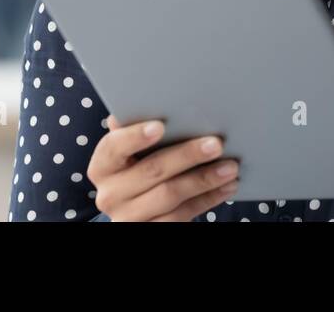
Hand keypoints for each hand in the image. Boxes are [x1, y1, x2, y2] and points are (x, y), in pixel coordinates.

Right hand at [89, 116, 238, 220]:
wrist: (140, 213)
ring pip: (171, 195)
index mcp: (102, 167)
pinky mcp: (151, 231)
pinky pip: (182, 215)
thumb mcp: (134, 153)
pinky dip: (208, 199)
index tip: (160, 126)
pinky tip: (227, 187)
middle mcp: (110, 194)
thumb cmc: (141, 168)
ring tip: (231, 167)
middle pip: (151, 170)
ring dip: (205, 179)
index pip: (113, 147)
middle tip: (216, 144)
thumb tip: (154, 101)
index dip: (135, 137)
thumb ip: (138, 131)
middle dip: (187, 155)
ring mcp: (129, 218)